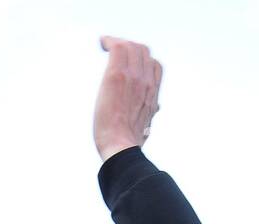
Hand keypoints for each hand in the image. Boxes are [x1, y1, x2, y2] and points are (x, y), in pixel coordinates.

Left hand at [93, 36, 162, 160]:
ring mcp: (133, 77)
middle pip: (143, 51)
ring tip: (106, 46)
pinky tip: (102, 43)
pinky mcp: (117, 76)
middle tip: (113, 51)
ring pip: (131, 46)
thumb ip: (150, 112)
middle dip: (129, 47)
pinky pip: (118, 47)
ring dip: (119, 43)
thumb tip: (156, 108)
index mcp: (153, 93)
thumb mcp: (147, 125)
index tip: (129, 62)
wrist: (121, 147)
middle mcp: (146, 82)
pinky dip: (110, 41)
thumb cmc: (129, 142)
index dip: (142, 60)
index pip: (154, 66)